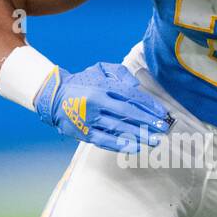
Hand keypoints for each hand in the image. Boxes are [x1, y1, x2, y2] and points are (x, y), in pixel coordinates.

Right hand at [34, 61, 172, 153]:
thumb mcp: (100, 69)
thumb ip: (120, 73)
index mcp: (102, 86)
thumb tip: (137, 86)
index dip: (149, 105)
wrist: (54, 96)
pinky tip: (136, 147)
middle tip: (163, 129)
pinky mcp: (84, 133)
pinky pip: (106, 141)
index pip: (131, 96)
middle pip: (127, 113)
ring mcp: (90, 119)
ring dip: (139, 136)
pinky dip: (121, 145)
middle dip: (148, 122)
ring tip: (154, 141)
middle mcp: (96, 103)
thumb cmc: (82, 82)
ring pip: (119, 129)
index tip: (162, 113)